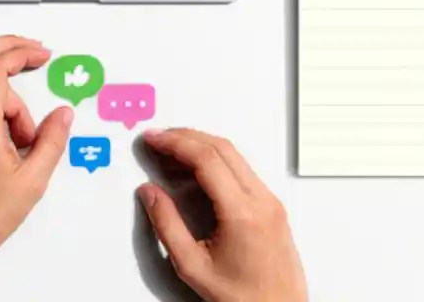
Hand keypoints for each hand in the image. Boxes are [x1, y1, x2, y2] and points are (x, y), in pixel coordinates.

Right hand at [138, 128, 306, 301]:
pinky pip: (242, 170)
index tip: (154, 139)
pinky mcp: (272, 206)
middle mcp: (262, 201)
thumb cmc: (244, 298)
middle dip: (185, 137)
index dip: (175, 143)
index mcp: (242, 213)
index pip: (207, 159)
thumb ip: (167, 225)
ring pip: (234, 156)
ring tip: (171, 154)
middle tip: (158, 139)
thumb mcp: (193, 266)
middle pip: (222, 148)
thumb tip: (150, 193)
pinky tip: (196, 172)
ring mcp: (270, 201)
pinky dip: (216, 161)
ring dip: (201, 146)